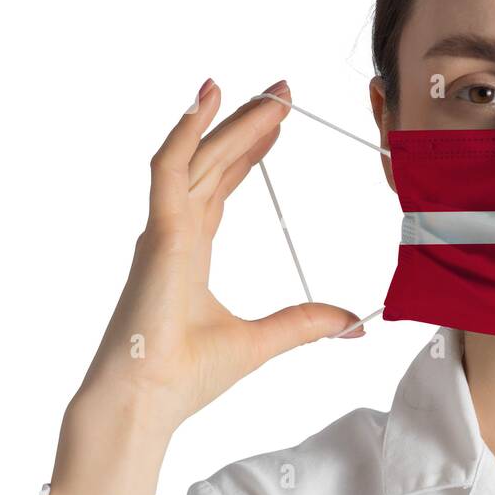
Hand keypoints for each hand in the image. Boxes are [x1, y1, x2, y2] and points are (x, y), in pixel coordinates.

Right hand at [50, 78, 363, 494]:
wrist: (143, 403)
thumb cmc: (184, 377)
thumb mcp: (262, 342)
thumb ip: (305, 324)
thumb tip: (352, 324)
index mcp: (190, 252)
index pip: (221, 186)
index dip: (248, 153)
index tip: (278, 125)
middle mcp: (174, 233)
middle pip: (214, 161)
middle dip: (248, 123)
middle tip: (284, 91)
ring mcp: (163, 231)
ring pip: (199, 156)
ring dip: (229, 119)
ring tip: (265, 90)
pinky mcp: (159, 236)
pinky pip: (170, 169)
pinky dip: (186, 131)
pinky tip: (207, 98)